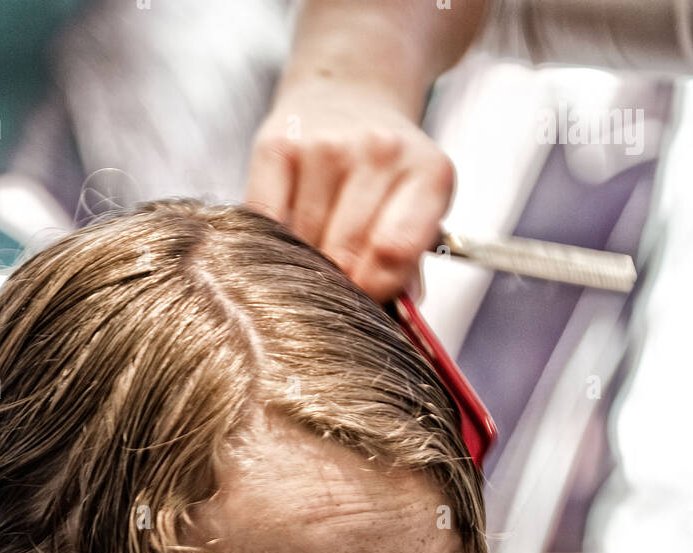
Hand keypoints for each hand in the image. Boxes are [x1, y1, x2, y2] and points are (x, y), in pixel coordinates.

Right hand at [245, 84, 454, 301]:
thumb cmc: (384, 170)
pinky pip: (264, 221)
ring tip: (306, 264)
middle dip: (336, 288)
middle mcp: (380, 151)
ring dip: (300, 267)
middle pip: (346, 254)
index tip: (360, 310)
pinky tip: (278, 245)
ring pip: (303, 243)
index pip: (396, 254)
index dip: (373, 294)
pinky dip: (264, 245)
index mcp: (429, 173)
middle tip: (328, 297)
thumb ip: (409, 264)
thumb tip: (393, 319)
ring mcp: (326, 145)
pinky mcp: (277, 144)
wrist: (348, 94)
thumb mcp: (415, 207)